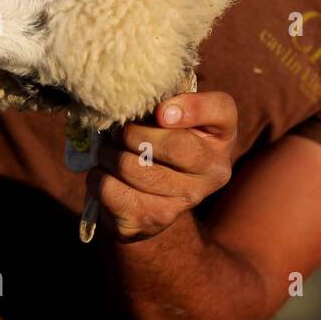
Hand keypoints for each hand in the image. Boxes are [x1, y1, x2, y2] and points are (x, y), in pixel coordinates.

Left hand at [87, 90, 237, 241]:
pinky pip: (110, 189)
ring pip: (131, 167)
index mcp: (222, 136)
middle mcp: (213, 172)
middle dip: (132, 133)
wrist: (148, 203)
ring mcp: (185, 201)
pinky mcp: (152, 221)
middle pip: (173, 144)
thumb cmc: (161, 143)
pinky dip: (98, 177)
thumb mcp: (173, 115)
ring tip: (110, 152)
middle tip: (117, 130)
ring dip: (109, 154)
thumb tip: (150, 107)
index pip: (220, 110)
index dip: (190, 107)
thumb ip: (168, 98)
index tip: (160, 111)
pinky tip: (106, 175)